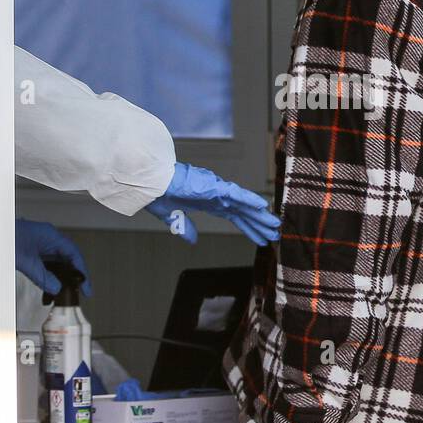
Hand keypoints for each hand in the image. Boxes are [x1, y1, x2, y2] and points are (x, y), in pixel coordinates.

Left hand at [15, 218, 90, 295]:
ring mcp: (41, 244)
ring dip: (62, 276)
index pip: (74, 255)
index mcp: (51, 236)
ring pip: (58, 262)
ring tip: (64, 292)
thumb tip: (56, 287)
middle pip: (68, 258)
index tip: (85, 286)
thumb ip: (42, 276)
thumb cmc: (4, 238)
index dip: (81, 272)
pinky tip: (49, 286)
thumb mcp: (26, 262)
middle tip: (79, 291)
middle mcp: (49, 238)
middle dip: (73, 276)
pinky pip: (48, 263)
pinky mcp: (34, 250)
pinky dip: (51, 275)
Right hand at [145, 162, 280, 245]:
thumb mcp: (172, 217)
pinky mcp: (213, 187)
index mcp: (209, 202)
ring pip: (243, 204)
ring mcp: (216, 190)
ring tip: (274, 225)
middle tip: (274, 234)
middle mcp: (216, 196)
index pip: (235, 218)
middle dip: (259, 224)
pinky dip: (249, 199)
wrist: (148, 183)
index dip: (248, 228)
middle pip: (243, 213)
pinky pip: (235, 194)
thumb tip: (192, 240)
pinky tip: (262, 206)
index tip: (260, 238)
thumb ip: (185, 228)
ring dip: (259, 215)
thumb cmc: (157, 193)